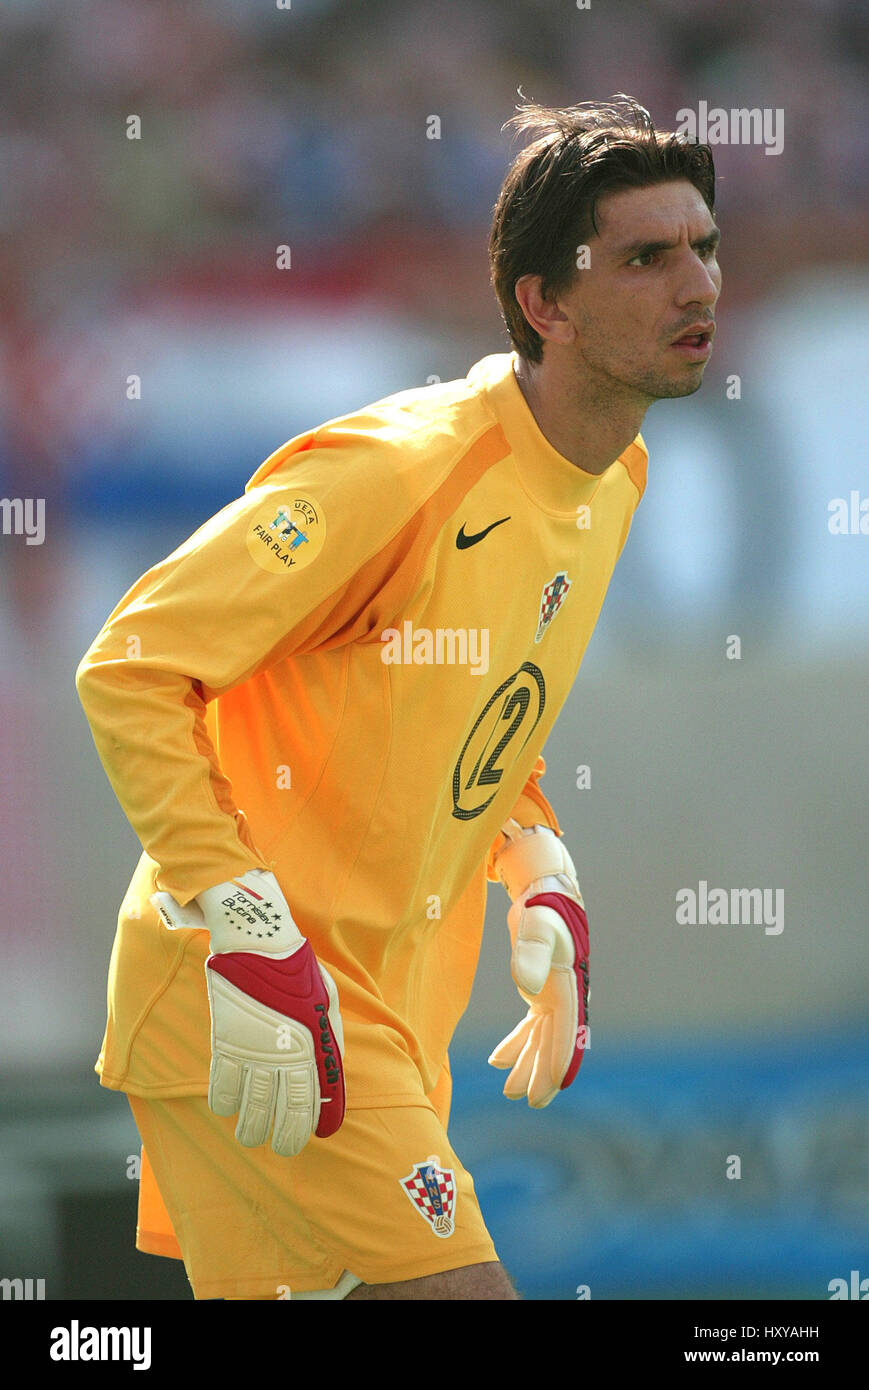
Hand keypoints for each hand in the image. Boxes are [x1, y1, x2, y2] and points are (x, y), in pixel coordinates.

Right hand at [151, 868, 344, 1154]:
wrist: (257, 940)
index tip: (313, 1137)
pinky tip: (226, 1110)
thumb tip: (331, 1068)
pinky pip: (221, 1084)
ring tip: (251, 1137)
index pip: (312, 1098)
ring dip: (251, 1127)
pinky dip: (223, 1102)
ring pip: (250, 1105)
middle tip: (281, 1149)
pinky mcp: (226, 1040)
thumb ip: (328, 1037)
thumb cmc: (297, 968)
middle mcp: (284, 1052)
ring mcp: (253, 1049)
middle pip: (282, 1110)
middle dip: (283, 1137)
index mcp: (312, 1044)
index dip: (313, 1122)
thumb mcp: (325, 1001)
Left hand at [488, 888, 588, 1106]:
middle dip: (542, 1074)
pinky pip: (531, 1027)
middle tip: (529, 1102)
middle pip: (555, 1044)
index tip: (544, 1092)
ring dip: (528, 1064)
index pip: (565, 1035)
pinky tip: (498, 1060)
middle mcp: (566, 998)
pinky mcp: (541, 992)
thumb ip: (531, 954)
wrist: (544, 894)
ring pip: (542, 1040)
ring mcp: (554, 996)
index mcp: (568, 989)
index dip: (555, 1065)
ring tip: (510, 1091)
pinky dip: (517, 1044)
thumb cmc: (542, 911)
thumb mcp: (535, 928)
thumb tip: (526, 983)